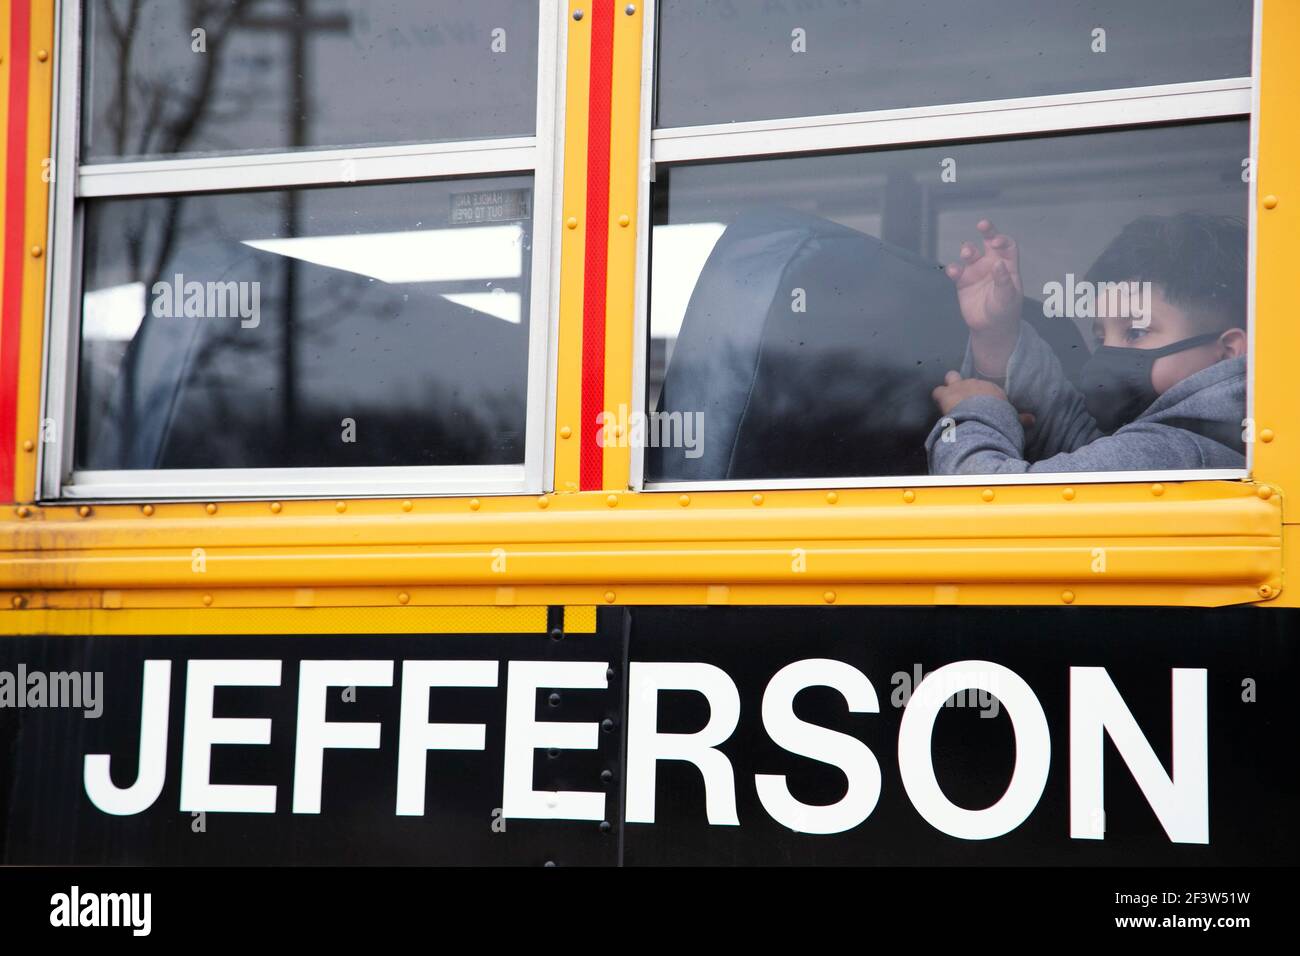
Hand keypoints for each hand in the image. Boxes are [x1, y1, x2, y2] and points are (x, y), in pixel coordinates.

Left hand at [932, 371, 1035, 426]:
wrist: (982, 418)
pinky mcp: (945, 393)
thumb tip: (1032, 419)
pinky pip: (937, 391)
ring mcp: (960, 386)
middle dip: (965, 388)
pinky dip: (938, 397)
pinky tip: (938, 403)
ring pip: (951, 377)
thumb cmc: (999, 419)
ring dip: (949, 388)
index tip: (982, 406)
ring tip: (948, 398)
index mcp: (992, 389)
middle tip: (964, 399)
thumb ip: (1020, 419)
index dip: (982, 397)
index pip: (986, 389)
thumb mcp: (1012, 419)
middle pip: (969, 380)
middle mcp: (976, 383)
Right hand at [946, 219, 1022, 336]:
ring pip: (971, 254)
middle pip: (990, 241)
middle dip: (987, 231)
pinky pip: (956, 271)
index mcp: (1007, 265)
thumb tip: (998, 264)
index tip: (996, 243)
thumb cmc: (1005, 311)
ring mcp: (976, 271)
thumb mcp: (1008, 297)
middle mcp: (992, 263)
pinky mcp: (963, 281)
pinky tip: (953, 271)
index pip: (1007, 246)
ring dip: (968, 250)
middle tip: (982, 224)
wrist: (990, 328)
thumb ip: (1004, 281)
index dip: (1002, 241)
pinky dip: (953, 269)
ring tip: (967, 253)